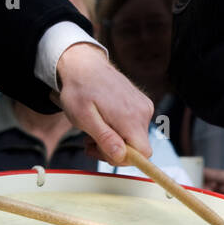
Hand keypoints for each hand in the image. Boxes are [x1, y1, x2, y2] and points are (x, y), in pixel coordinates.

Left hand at [55, 44, 153, 166]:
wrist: (84, 64)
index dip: (124, 160)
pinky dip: (118, 131)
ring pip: (134, 139)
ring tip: (93, 132)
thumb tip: (121, 156)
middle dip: (113, 151)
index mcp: (131, 117)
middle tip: (90, 144)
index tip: (104, 152)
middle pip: (137, 148)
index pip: (143, 154)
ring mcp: (144, 107)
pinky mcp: (141, 104)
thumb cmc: (80, 90)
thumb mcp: (84, 118)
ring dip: (113, 141)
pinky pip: (134, 128)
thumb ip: (105, 138)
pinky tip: (103, 123)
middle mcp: (143, 112)